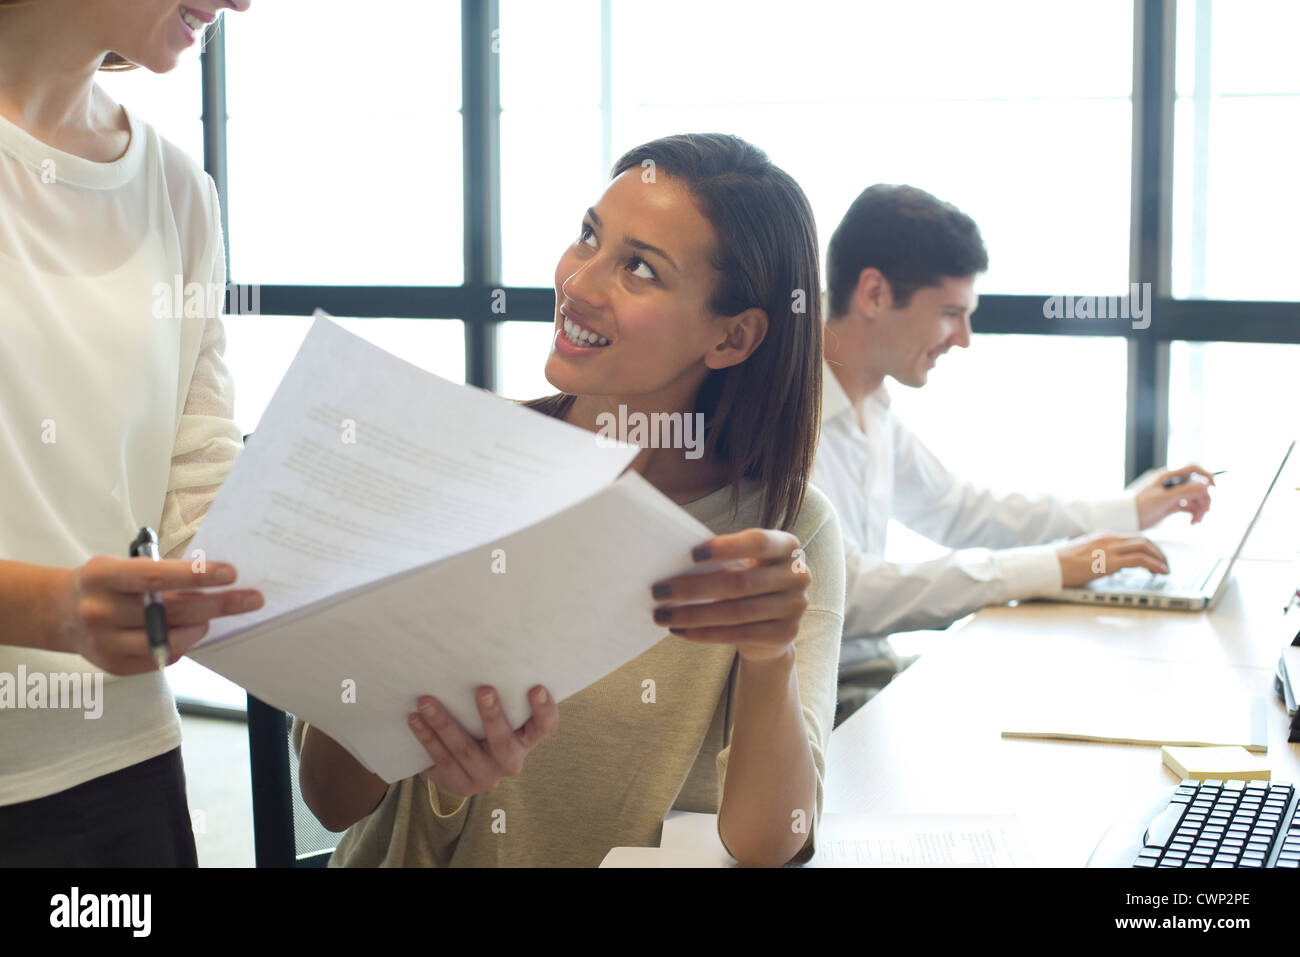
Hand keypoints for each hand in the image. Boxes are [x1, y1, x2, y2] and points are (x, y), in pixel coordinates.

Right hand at [56, 555, 262, 674]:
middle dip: (218, 605)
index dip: (196, 575)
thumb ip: (157, 574)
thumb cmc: (104, 583)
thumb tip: (212, 580)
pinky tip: (184, 635)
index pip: (156, 577)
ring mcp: (104, 643)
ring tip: (208, 618)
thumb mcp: (121, 565)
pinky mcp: (113, 666)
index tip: (230, 573)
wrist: (60, 613)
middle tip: (251, 599)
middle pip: (171, 612)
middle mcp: (100, 611)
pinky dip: (180, 646)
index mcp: (103, 576)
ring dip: (199, 628)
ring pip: (170, 641)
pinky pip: (160, 659)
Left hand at [409, 685, 557, 797]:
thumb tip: (481, 651)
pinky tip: (414, 719)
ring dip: (443, 723)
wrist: (462, 766)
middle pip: (503, 742)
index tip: (537, 688)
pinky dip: (426, 737)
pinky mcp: (459, 784)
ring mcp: (485, 776)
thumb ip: (500, 694)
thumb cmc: (483, 725)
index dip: (544, 710)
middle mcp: (510, 761)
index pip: (545, 727)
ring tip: (425, 701)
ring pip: (464, 750)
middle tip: (483, 690)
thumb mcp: (499, 714)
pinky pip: (441, 759)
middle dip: (492, 716)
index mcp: (527, 739)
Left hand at [650, 528, 809, 663]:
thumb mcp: (743, 564)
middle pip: (740, 582)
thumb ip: (722, 560)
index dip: (726, 547)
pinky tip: (681, 631)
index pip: (758, 541)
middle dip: (694, 588)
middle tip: (659, 591)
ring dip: (693, 615)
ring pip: (736, 612)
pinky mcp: (786, 633)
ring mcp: (796, 606)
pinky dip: (705, 633)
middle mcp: (798, 575)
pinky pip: (739, 634)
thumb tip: (672, 562)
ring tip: (662, 615)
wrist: (772, 625)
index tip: (691, 554)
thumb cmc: (748, 582)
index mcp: (787, 546)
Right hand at [1056, 532, 1168, 586]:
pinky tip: (1160, 572)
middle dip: (1159, 552)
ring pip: (1145, 547)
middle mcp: (1109, 538)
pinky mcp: (1111, 561)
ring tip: (1165, 570)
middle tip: (1165, 564)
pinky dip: (1154, 565)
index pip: (1133, 537)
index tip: (1155, 558)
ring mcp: (1110, 548)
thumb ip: (1101, 556)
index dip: (1149, 547)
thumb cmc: (1061, 564)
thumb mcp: (1085, 555)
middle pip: (1143, 540)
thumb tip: (1113, 565)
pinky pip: (1140, 560)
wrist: (1049, 565)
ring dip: (1160, 558)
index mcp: (1103, 536)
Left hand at [1135, 464, 1215, 528]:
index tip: (1214, 487)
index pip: (1193, 469)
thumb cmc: (1140, 506)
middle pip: (1198, 487)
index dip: (1206, 475)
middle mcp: (1173, 484)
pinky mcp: (1173, 505)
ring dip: (1200, 509)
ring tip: (1196, 522)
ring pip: (1196, 498)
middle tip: (1203, 513)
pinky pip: (1190, 507)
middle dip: (1203, 499)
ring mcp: (1174, 494)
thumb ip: (1184, 491)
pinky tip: (1193, 523)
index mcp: (1169, 476)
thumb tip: (1205, 485)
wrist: (1127, 519)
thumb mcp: (1163, 498)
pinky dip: (1194, 514)